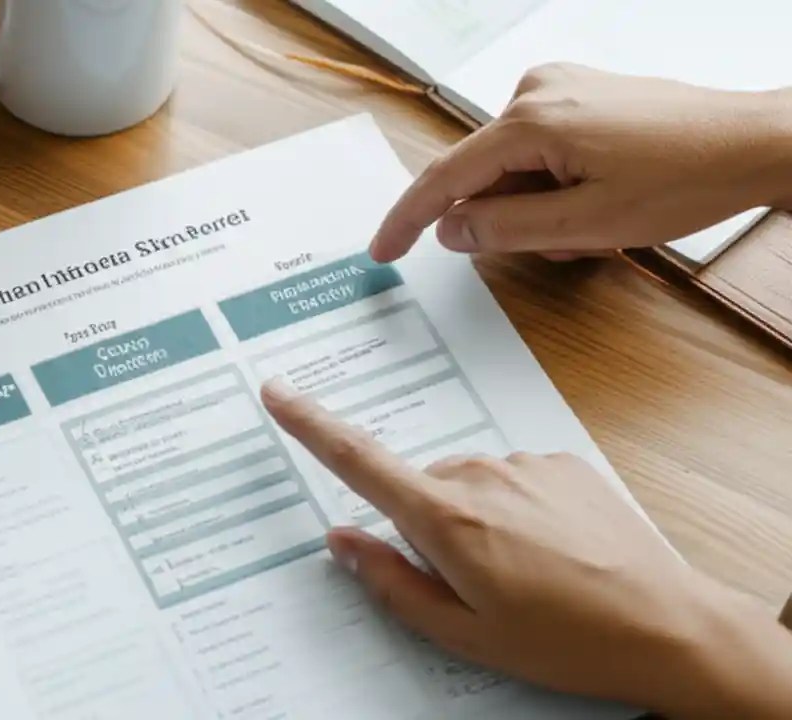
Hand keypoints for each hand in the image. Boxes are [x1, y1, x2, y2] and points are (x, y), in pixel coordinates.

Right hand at [260, 379, 791, 718]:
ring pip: (467, 486)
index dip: (310, 424)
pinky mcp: (561, 463)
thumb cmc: (562, 642)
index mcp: (446, 520)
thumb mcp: (462, 634)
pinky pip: (512, 479)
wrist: (667, 627)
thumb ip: (390, 582)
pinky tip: (553, 553)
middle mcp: (480, 476)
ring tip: (526, 575)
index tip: (277, 392)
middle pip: (419, 490)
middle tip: (474, 584)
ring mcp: (525, 464)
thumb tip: (342, 539)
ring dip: (476, 521)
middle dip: (428, 529)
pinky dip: (517, 511)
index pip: (358, 461)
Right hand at [370, 63, 791, 261]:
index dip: (409, 220)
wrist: (750, 142)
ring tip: (598, 221)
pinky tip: (598, 195)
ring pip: (513, 170)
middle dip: (513, 219)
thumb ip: (505, 229)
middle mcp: (536, 91)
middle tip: (570, 242)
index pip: (446, 178)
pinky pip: (538, 151)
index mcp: (531, 121)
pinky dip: (556, 184)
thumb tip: (449, 228)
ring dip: (541, 206)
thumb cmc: (683, 180)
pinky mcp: (577, 94)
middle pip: (485, 176)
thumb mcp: (585, 225)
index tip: (383, 251)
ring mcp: (558, 87)